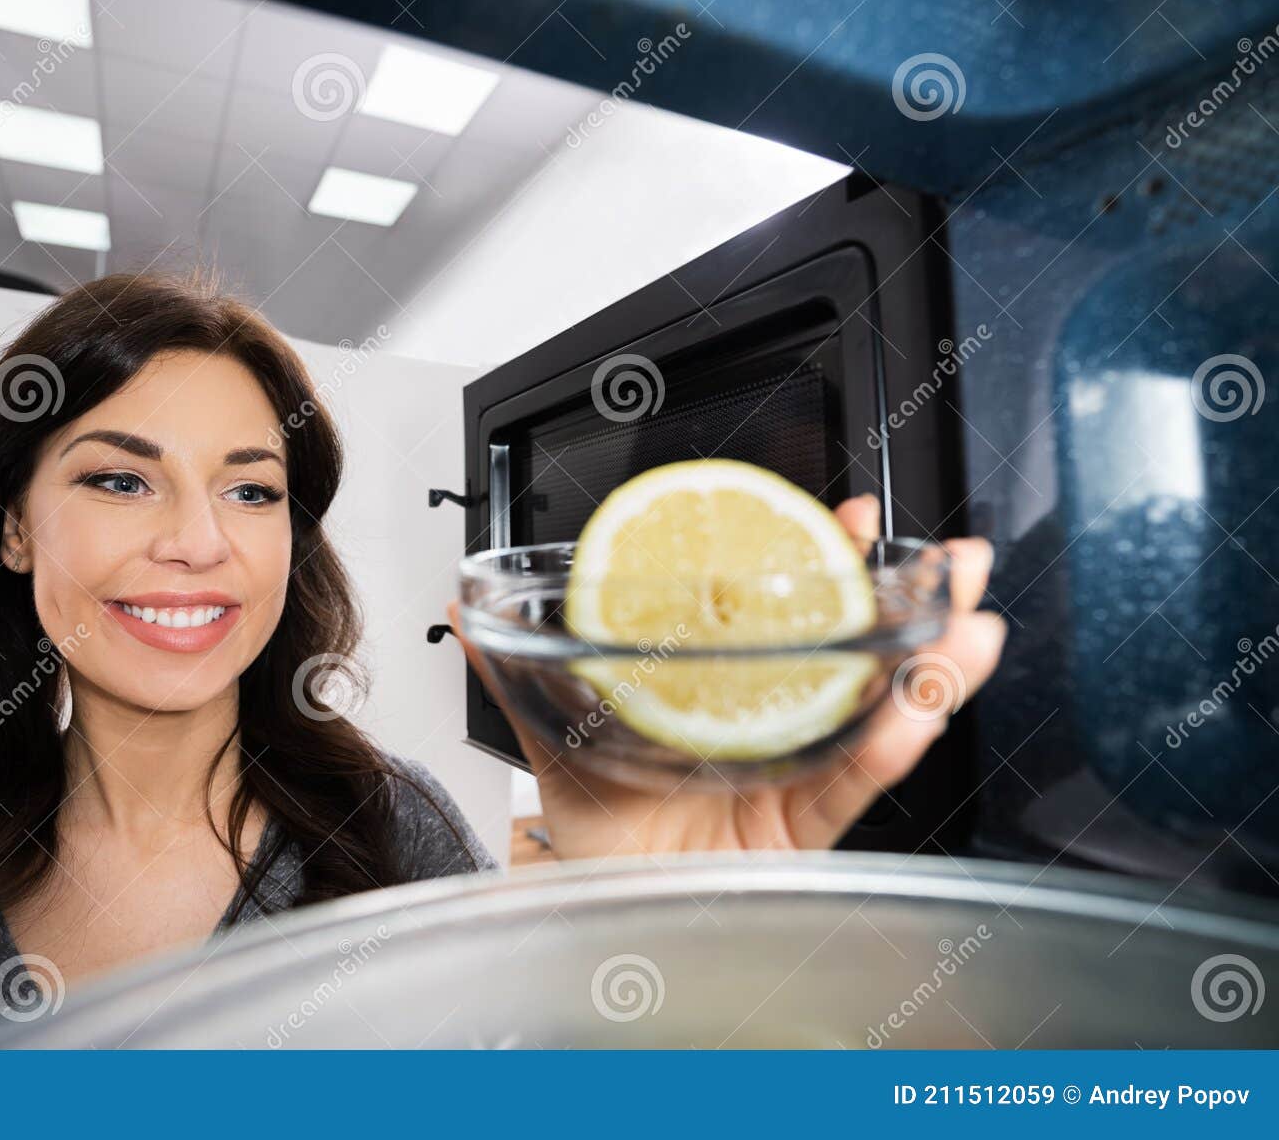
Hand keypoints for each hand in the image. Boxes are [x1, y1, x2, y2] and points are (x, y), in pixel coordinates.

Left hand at [445, 494, 1006, 859]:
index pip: (789, 622)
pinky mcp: (802, 833)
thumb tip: (459, 611)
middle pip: (859, 661)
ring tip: (970, 623)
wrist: (597, 912)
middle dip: (914, 607)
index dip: (823, 568)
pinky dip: (890, 745)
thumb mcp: (560, 739)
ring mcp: (795, 779)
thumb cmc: (596, 832)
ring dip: (933, 669)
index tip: (848, 518)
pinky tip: (920, 707)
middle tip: (955, 561)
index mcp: (727, 699)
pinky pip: (852, 784)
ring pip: (879, 717)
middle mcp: (773, 731)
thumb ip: (517, 674)